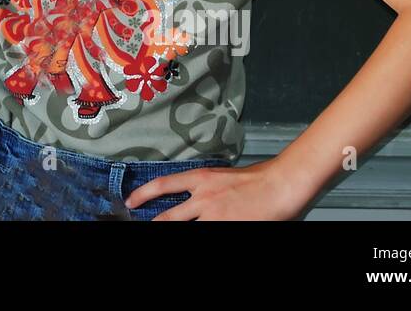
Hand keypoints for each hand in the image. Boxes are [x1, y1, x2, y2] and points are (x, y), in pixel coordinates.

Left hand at [122, 157, 311, 220]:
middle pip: (169, 218)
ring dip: (175, 230)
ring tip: (165, 233)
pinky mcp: (228, 227)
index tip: (130, 202)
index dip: (142, 194)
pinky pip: (209, 234)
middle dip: (155, 225)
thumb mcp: (223, 177)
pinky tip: (206, 232)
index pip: (163, 185)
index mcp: (200, 179)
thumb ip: (204, 187)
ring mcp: (215, 216)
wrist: (280, 185)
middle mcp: (203, 198)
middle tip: (144, 226)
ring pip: (185, 228)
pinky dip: (205, 233)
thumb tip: (191, 198)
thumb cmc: (257, 179)